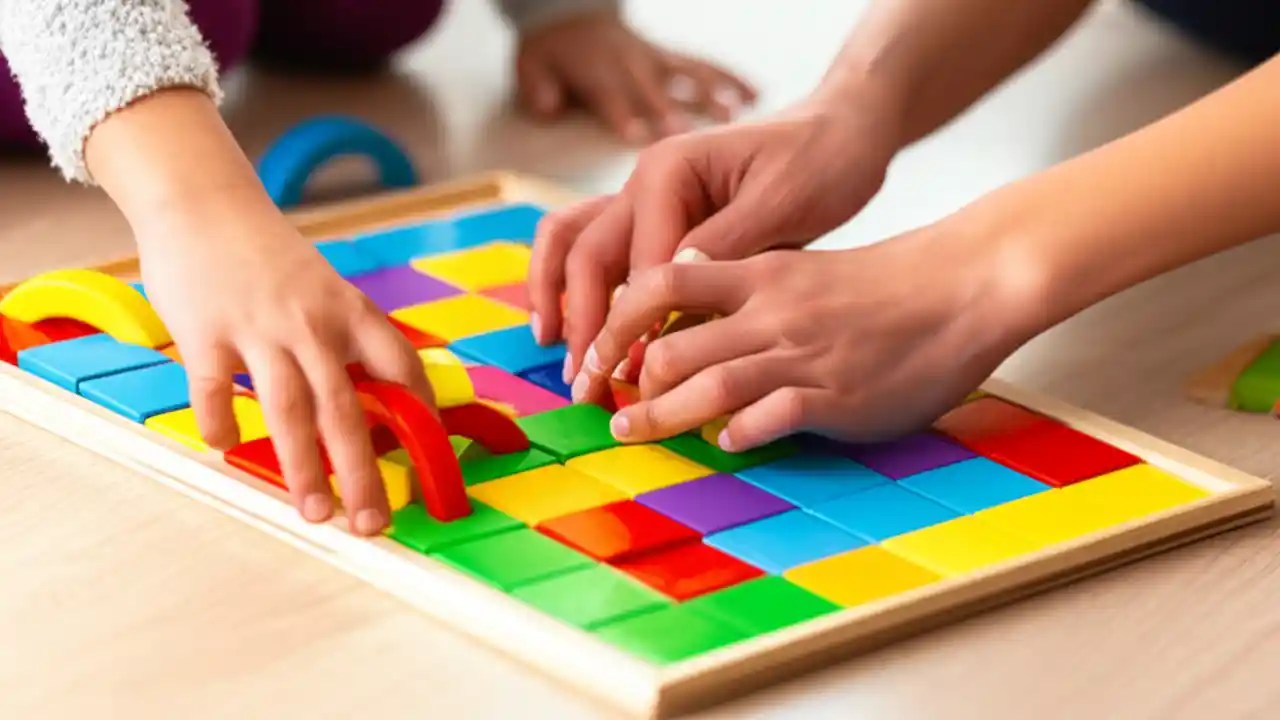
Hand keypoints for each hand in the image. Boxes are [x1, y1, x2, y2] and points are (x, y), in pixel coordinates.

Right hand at [136, 191, 431, 535]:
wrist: (206, 202)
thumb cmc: (270, 256)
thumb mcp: (325, 289)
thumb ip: (347, 341)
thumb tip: (376, 402)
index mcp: (351, 311)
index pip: (402, 369)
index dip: (421, 415)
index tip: (430, 459)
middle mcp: (313, 324)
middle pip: (347, 409)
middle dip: (364, 472)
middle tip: (374, 522)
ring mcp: (260, 328)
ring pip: (289, 409)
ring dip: (304, 468)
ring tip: (315, 513)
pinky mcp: (206, 332)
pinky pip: (215, 388)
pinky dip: (219, 421)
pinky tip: (223, 446)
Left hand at [515, 11, 755, 141]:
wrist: (573, 14)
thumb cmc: (554, 51)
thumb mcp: (534, 63)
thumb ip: (540, 86)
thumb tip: (546, 104)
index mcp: (600, 75)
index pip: (612, 96)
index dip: (624, 115)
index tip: (640, 135)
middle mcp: (633, 67)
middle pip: (654, 91)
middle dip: (671, 110)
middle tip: (694, 134)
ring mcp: (657, 62)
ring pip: (687, 76)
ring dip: (711, 95)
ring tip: (737, 114)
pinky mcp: (673, 59)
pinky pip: (704, 67)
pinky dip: (730, 79)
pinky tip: (755, 95)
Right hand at [529, 98, 903, 376]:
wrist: (839, 133)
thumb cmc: (819, 161)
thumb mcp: (781, 203)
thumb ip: (723, 244)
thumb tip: (671, 289)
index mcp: (667, 171)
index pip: (636, 261)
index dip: (632, 324)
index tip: (635, 376)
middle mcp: (643, 181)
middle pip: (586, 254)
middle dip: (582, 321)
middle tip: (585, 382)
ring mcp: (644, 198)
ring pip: (574, 242)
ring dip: (557, 295)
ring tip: (551, 347)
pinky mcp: (657, 218)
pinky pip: (600, 248)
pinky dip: (580, 285)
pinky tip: (576, 325)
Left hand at [570, 220, 1044, 449]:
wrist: (961, 286)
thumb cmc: (884, 285)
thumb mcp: (805, 271)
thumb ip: (751, 293)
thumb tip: (692, 321)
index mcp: (760, 274)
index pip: (662, 282)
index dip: (618, 319)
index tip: (598, 352)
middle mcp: (771, 312)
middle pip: (672, 343)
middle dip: (630, 381)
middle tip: (609, 408)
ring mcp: (802, 355)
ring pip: (709, 382)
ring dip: (662, 414)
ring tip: (632, 433)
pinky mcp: (835, 394)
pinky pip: (770, 415)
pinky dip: (738, 432)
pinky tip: (724, 443)